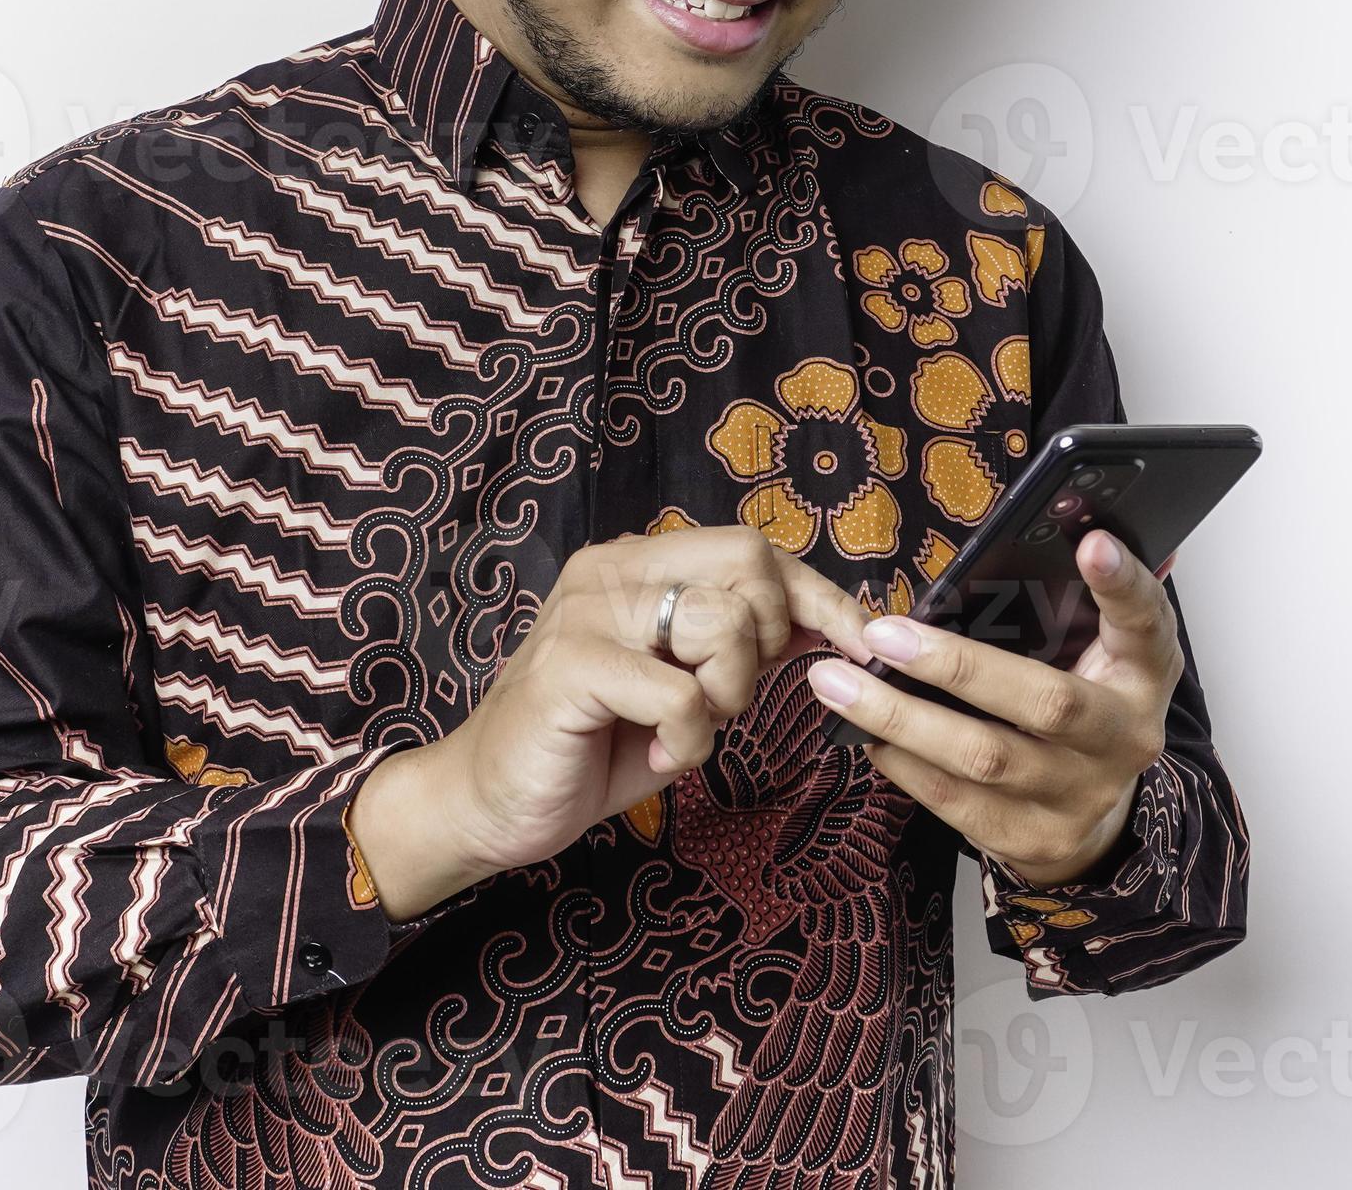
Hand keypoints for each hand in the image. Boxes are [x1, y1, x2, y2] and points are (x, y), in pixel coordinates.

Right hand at [351, 524, 872, 916]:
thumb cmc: (589, 747)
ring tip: (679, 734)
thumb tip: (830, 625)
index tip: (864, 643)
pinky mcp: (570, 665)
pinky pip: (681, 699)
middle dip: (765, 648)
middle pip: (750, 566)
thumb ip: (740, 650)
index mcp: (639, 565)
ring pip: (722, 627)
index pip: (754, 550)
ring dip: (724, 700)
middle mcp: (612, 570)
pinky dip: (685, 744)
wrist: (487, 802)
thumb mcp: (684, 691)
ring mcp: (586, 611)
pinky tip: (649, 757)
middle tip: (722, 703)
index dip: (820, 596)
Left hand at [804, 528, 1181, 887]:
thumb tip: (1053, 534)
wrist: (1093, 819)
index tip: (1091, 543)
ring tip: (835, 683)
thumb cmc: (1077, 705)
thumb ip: (1068, 605)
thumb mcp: (1090, 652)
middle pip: (1045, 702)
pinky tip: (865, 732)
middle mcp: (1124, 738)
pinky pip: (957, 803)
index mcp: (1143, 675)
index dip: (1124, 585)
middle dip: (956, 666)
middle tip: (880, 634)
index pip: (1146, 624)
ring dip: (900, 717)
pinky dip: (903, 763)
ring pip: (985, 758)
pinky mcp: (1036, 840)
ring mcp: (1081, 796)